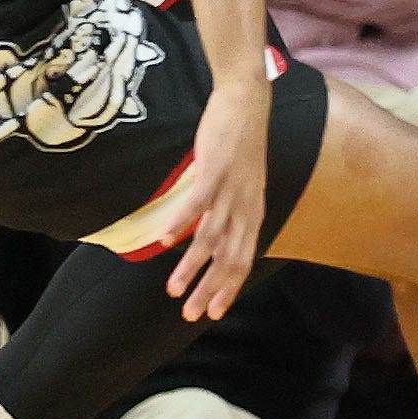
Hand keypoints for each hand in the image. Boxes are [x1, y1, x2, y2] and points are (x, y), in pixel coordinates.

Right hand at [149, 81, 269, 321]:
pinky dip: (180, 223)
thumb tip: (211, 239)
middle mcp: (245, 207)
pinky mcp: (215, 171)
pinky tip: (164, 239)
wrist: (246, 104)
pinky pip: (196, 203)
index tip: (212, 313)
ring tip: (172, 289)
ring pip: (210, 238)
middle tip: (189, 314)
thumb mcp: (243, 185)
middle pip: (228, 258)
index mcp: (253, 212)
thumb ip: (231, 213)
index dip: (228, 288)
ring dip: (190, 267)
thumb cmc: (239, 145)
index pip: (243, 260)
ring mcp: (231, 190)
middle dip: (208, 289)